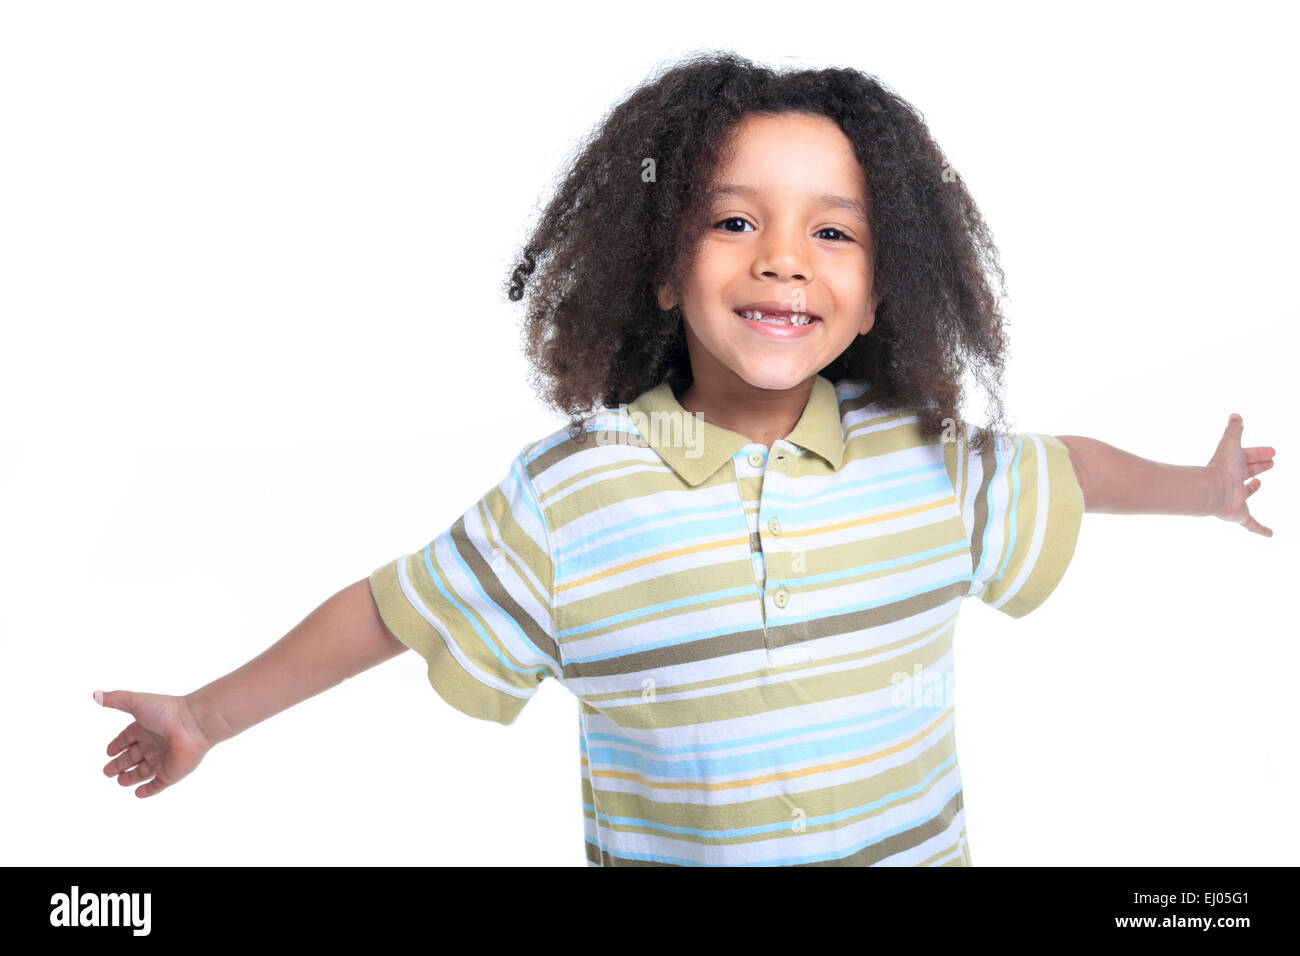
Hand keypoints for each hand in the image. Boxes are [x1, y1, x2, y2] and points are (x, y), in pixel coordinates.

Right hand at [96, 689, 212, 797]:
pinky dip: (149, 790)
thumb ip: (115, 699)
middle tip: (107, 771)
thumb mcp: (136, 703)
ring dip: (131, 776)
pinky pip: (158, 784)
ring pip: (144, 771)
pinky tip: (138, 793)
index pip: (129, 737)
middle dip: (121, 763)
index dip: (118, 744)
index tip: (108, 751)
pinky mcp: (171, 773)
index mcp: (146, 727)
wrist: (193, 724)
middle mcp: (155, 743)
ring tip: (119, 781)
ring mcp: (164, 759)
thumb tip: (95, 695)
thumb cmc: (167, 711)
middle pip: (134, 756)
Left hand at [1207, 414, 1274, 536]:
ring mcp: (1236, 498)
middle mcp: (1232, 481)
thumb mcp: (1231, 444)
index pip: (1247, 457)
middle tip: (1271, 462)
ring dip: (1253, 488)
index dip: (1259, 453)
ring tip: (1259, 482)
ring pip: (1246, 492)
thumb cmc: (1222, 467)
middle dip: (1258, 465)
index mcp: (1231, 466)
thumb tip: (1235, 414)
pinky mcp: (1240, 515)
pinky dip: (1260, 529)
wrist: (1213, 490)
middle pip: (1247, 471)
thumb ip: (1234, 429)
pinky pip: (1252, 524)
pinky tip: (1270, 534)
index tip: (1272, 452)